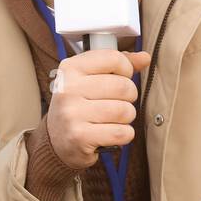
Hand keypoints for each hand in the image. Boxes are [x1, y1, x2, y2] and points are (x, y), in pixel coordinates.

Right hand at [45, 49, 150, 168]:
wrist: (56, 142)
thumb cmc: (78, 106)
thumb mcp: (90, 79)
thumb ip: (117, 66)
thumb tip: (145, 58)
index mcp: (70, 68)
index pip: (113, 58)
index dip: (126, 69)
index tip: (121, 77)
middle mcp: (68, 89)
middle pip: (123, 86)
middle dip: (129, 97)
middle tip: (118, 102)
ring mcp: (71, 114)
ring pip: (124, 110)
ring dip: (127, 117)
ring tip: (114, 119)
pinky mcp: (79, 137)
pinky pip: (121, 133)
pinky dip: (124, 135)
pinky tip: (111, 133)